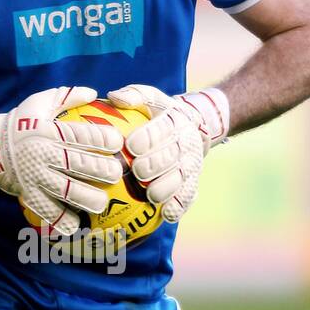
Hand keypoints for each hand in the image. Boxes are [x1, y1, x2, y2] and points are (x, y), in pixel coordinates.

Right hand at [0, 86, 123, 236]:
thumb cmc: (20, 122)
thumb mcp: (39, 102)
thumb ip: (67, 97)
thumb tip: (94, 93)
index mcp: (48, 130)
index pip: (79, 135)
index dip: (101, 139)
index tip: (117, 143)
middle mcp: (43, 154)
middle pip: (77, 165)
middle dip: (101, 170)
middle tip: (116, 174)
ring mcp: (35, 177)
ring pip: (66, 191)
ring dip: (87, 198)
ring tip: (101, 202)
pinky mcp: (28, 194)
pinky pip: (47, 210)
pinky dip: (61, 220)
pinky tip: (76, 224)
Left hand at [106, 84, 229, 221]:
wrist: (194, 126)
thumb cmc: (159, 113)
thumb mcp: (151, 97)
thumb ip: (134, 95)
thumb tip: (115, 98)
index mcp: (175, 120)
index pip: (164, 128)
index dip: (149, 137)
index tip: (131, 146)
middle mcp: (186, 143)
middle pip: (172, 156)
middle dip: (155, 164)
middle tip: (137, 171)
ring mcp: (191, 164)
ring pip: (181, 178)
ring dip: (166, 188)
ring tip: (150, 196)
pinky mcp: (192, 182)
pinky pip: (188, 196)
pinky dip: (179, 206)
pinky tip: (165, 215)